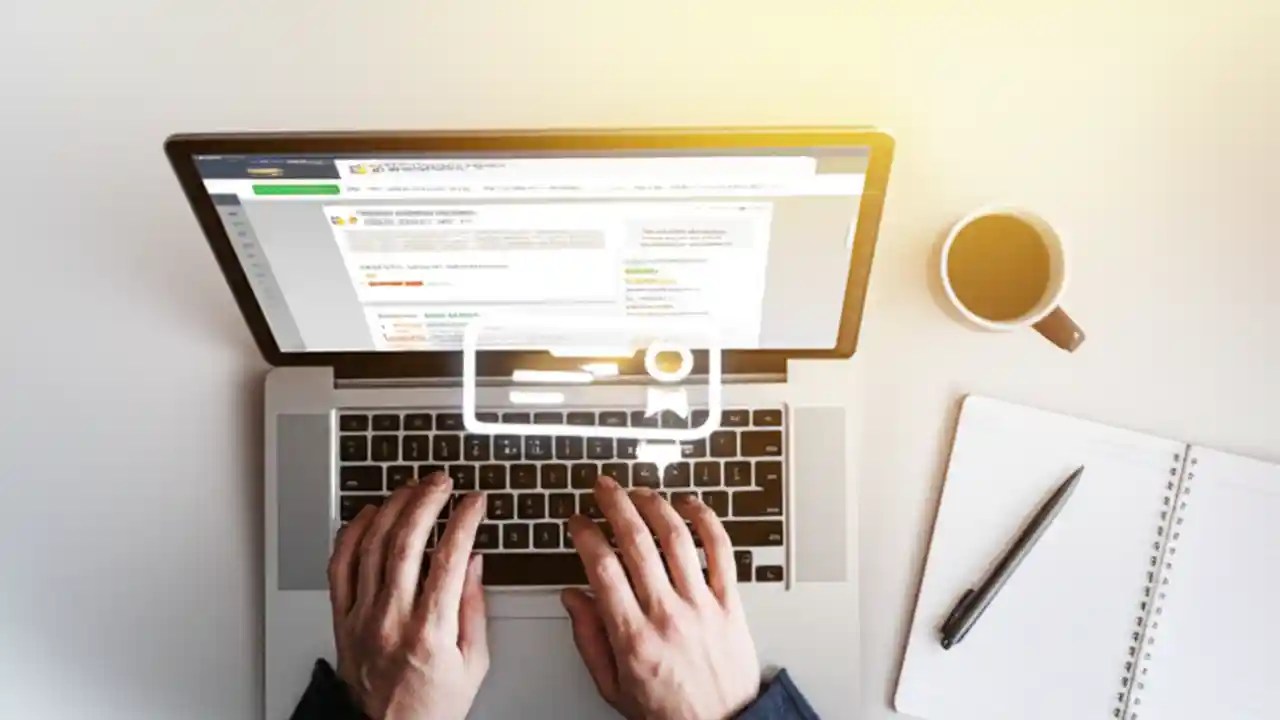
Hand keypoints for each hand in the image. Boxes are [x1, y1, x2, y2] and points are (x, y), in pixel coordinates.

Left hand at [328, 475, 488, 719]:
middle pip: (405, 542)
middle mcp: (392, 619)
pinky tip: (368, 515)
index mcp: (430, 631)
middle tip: (441, 482)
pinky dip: (351, 533)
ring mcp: (362, 616)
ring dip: (393, 508)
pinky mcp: (342, 619)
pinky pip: (340, 566)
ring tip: (411, 489)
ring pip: (372, 546)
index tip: (474, 503)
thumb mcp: (474, 662)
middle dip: (426, 501)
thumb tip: (472, 562)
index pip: (449, 558)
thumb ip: (473, 607)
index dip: (464, 521)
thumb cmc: (432, 705)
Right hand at [563, 477, 760, 719]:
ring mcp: (702, 605)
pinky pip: (721, 551)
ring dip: (655, 505)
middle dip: (614, 505)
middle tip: (603, 488)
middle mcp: (667, 615)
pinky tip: (691, 505)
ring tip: (639, 491)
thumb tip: (573, 598)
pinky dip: (707, 521)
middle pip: (637, 542)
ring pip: (676, 538)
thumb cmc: (669, 713)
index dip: (585, 535)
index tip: (577, 522)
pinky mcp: (731, 603)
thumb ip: (589, 640)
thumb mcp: (613, 687)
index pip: (602, 568)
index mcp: (633, 637)